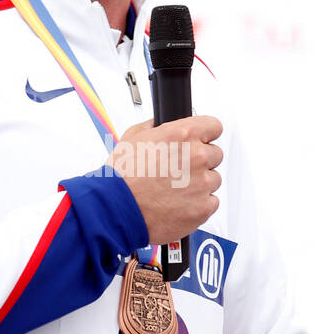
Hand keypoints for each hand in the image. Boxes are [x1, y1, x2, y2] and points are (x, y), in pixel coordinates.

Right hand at [107, 115, 222, 245]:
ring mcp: (202, 184)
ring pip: (214, 179)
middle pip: (215, 154)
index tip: (201, 141)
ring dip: (200, 184)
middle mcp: (196, 157)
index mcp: (183, 135)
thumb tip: (161, 124)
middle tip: (180, 170)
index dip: (205, 135)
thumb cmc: (122, 177)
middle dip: (200, 161)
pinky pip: (211, 202)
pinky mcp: (203, 208)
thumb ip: (155, 127)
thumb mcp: (133, 137)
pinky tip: (179, 203)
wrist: (117, 209)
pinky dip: (199, 204)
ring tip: (176, 190)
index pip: (214, 126)